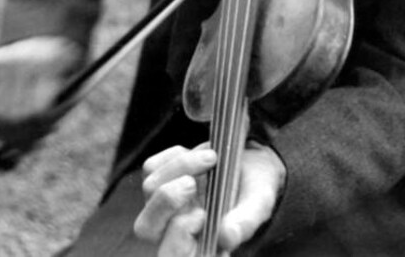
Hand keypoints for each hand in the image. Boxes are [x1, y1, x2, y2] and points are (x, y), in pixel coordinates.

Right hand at [0, 35, 84, 145]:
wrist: (51, 20)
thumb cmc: (68, 59)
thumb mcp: (76, 80)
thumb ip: (58, 112)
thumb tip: (27, 149)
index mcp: (49, 66)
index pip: (36, 113)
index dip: (39, 131)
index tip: (46, 134)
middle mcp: (22, 62)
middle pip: (12, 118)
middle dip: (21, 137)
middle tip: (30, 142)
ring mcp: (3, 62)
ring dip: (4, 132)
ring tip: (20, 132)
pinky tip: (7, 119)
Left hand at [133, 140, 285, 256]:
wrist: (253, 162)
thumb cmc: (256, 189)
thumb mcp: (259, 204)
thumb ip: (245, 222)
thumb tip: (226, 237)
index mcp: (199, 246)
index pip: (170, 255)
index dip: (178, 237)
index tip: (203, 215)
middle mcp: (175, 230)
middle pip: (146, 227)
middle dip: (166, 201)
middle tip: (192, 183)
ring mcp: (163, 206)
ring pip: (150, 188)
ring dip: (181, 167)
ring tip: (213, 158)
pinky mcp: (159, 179)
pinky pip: (151, 168)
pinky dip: (174, 157)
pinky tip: (197, 157)